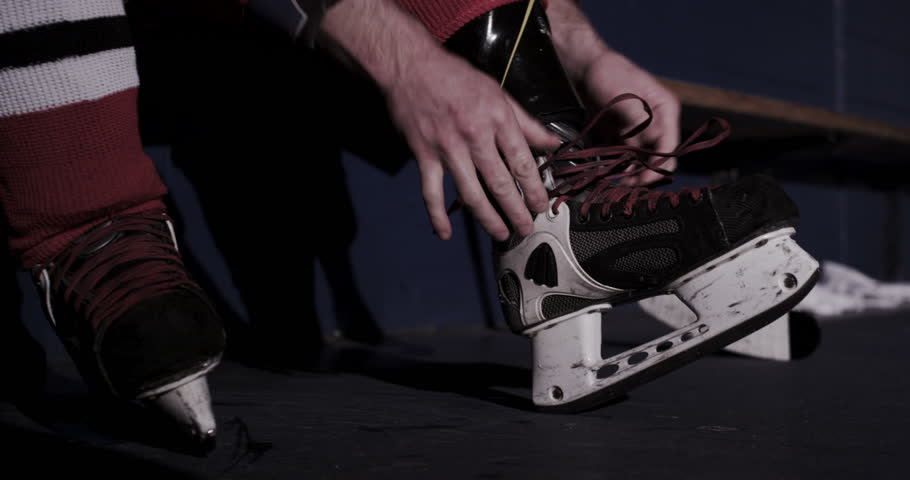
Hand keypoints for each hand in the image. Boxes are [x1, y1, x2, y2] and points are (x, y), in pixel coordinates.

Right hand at [320, 0, 560, 240]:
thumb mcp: (498, 93)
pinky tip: (444, 233)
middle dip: (516, 211)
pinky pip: (431, 192)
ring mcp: (448, 149)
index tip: (542, 205)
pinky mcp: (424, 156)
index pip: (522, 162)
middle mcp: (475, 136)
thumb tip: (551, 142)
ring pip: (471, 193)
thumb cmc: (456, 77)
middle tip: (526, 228)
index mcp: (497, 119)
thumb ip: (525, 122)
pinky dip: (437, 215)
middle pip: (500, 183)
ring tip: (500, 233)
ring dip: (487, 218)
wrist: (412, 67)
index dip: (534, 188)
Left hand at [580, 50, 680, 185]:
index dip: (658, 166)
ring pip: (640, 163)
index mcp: (665, 111)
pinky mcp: (622, 139)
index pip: (669, 146)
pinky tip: (607, 175)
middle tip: (625, 186)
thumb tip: (646, 144)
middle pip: (656, 159)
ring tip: (615, 183)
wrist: (585, 69)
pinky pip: (624, 160)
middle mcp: (656, 125)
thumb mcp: (624, 96)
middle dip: (643, 175)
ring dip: (630, 175)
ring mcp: (639, 133)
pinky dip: (617, 168)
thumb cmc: (608, 73)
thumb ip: (637, 121)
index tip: (642, 180)